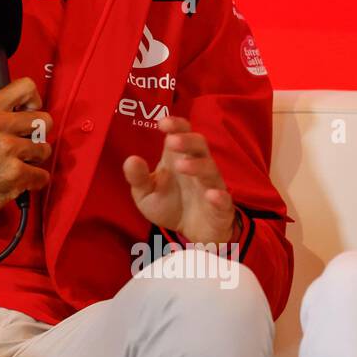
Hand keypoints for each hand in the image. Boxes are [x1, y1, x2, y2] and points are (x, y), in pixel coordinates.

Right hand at [0, 77, 52, 240]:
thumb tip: (28, 110)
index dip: (33, 102)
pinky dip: (33, 181)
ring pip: (45, 149)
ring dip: (34, 160)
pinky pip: (42, 175)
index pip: (26, 87)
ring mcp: (8, 150)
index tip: (28, 113)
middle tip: (24, 145)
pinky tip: (17, 180)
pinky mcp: (15, 174)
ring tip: (15, 164)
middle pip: (45, 120)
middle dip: (38, 135)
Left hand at [122, 116, 237, 244]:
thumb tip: (131, 160)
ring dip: (197, 166)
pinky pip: (224, 200)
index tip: (162, 123)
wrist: (191, 233)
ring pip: (210, 169)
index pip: (181, 134)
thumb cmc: (169, 204)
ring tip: (181, 166)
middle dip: (187, 140)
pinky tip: (212, 195)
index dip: (176, 125)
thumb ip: (138, 177)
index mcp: (178, 158)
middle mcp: (198, 166)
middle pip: (199, 145)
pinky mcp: (221, 208)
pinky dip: (220, 197)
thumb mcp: (146, 193)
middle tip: (171, 141)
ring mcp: (211, 186)